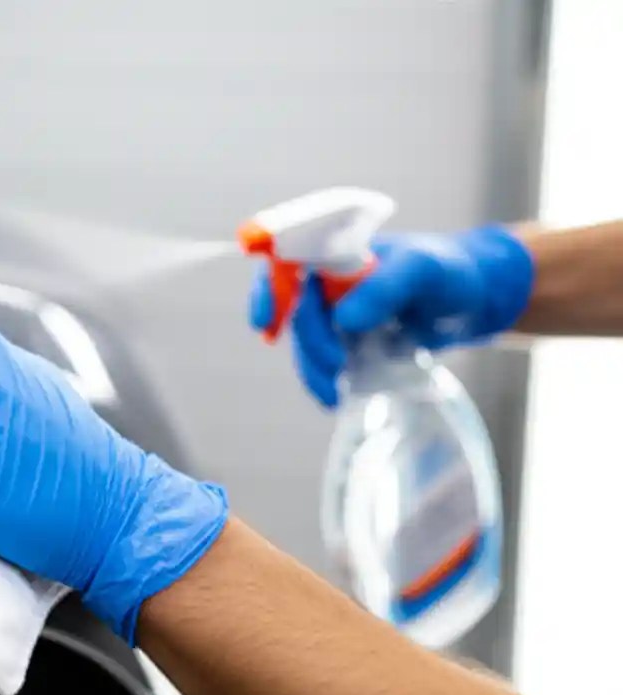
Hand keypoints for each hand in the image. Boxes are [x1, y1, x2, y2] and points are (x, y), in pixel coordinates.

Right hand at [249, 225, 533, 406]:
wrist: (475, 299)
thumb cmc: (449, 271)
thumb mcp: (423, 271)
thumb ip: (384, 288)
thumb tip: (344, 319)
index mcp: (337, 249)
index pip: (286, 261)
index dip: (270, 290)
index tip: (266, 322)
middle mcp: (328, 279)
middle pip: (293, 309)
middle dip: (308, 341)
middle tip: (336, 363)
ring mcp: (335, 310)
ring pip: (304, 341)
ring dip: (312, 368)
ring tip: (336, 391)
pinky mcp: (346, 339)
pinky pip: (320, 361)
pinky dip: (322, 380)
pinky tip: (337, 396)